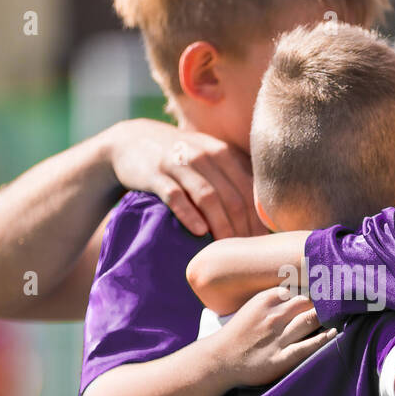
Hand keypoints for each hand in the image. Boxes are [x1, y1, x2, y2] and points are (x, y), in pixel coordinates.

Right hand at [102, 119, 265, 238]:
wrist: (132, 141)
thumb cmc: (179, 158)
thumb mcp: (208, 158)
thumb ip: (233, 177)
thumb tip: (262, 215)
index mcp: (222, 153)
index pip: (249, 190)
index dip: (257, 219)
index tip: (260, 243)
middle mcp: (204, 155)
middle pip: (232, 197)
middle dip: (241, 228)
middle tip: (244, 254)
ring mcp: (179, 163)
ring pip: (208, 197)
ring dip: (220, 225)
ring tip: (226, 250)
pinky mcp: (155, 174)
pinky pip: (175, 196)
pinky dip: (189, 214)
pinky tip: (199, 232)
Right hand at [211, 288, 336, 387]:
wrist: (219, 360)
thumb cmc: (238, 333)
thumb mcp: (253, 306)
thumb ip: (275, 297)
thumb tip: (299, 287)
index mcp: (266, 300)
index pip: (299, 287)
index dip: (317, 287)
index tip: (331, 286)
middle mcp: (273, 316)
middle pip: (309, 301)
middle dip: (325, 300)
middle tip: (341, 300)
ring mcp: (278, 337)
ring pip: (310, 319)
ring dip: (327, 316)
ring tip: (341, 315)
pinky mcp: (281, 358)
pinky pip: (307, 346)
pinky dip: (323, 339)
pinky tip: (333, 334)